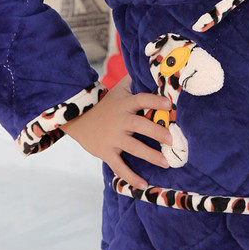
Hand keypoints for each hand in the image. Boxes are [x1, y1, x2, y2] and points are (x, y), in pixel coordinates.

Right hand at [59, 73, 174, 188]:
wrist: (77, 119)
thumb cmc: (104, 104)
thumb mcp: (117, 90)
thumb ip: (133, 79)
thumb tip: (149, 65)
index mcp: (125, 104)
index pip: (142, 99)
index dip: (155, 101)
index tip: (169, 105)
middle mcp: (120, 121)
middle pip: (141, 126)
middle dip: (157, 132)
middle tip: (171, 139)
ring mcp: (113, 138)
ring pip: (134, 148)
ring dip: (151, 156)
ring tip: (166, 162)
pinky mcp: (106, 152)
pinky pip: (120, 167)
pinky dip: (131, 177)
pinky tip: (144, 184)